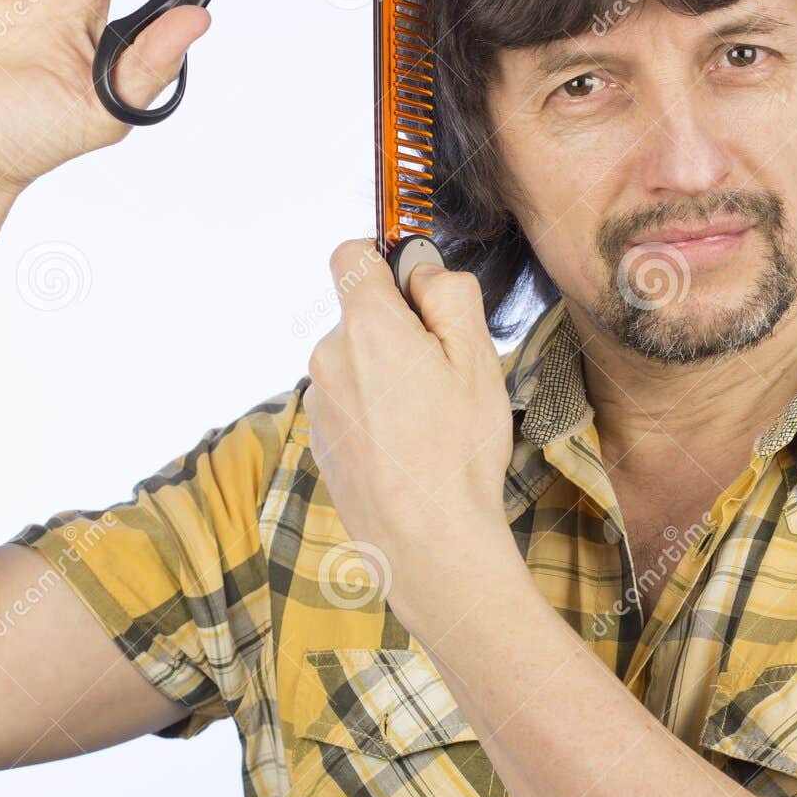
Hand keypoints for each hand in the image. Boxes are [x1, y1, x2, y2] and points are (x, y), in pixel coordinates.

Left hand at [304, 238, 515, 636]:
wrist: (427, 542)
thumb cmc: (456, 450)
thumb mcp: (476, 358)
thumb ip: (449, 294)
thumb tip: (424, 270)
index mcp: (365, 325)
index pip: (351, 254)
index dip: (386, 258)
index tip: (419, 288)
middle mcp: (328, 357)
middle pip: (361, 315)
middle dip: (400, 329)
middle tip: (446, 373)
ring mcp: (320, 402)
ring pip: (357, 362)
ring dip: (389, 375)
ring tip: (431, 421)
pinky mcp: (322, 441)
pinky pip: (352, 404)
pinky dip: (377, 412)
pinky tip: (410, 449)